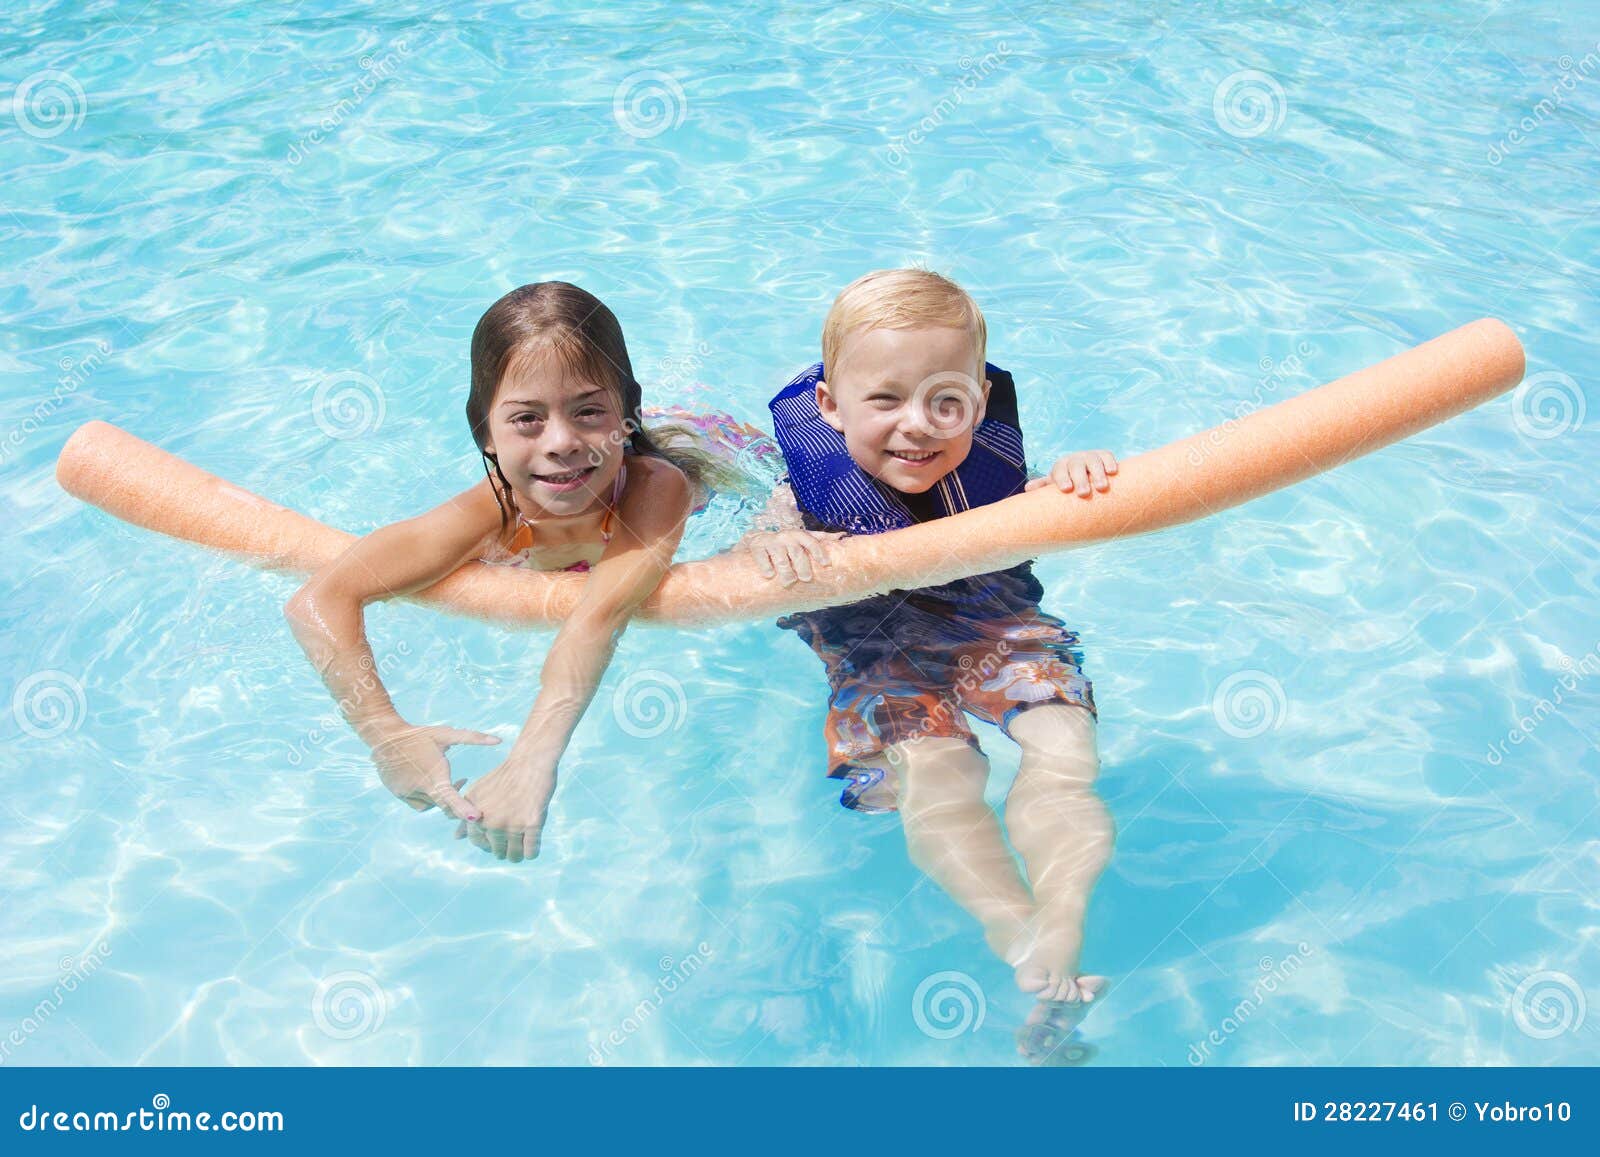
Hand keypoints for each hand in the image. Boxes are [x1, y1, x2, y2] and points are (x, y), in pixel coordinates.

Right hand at [368, 723, 499, 819]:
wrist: (386, 737)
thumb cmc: (420, 735)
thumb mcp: (446, 734)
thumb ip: (473, 737)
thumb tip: (498, 739)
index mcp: (434, 776)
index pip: (450, 797)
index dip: (463, 808)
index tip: (475, 817)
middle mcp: (420, 788)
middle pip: (443, 805)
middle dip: (455, 801)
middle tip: (461, 782)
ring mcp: (407, 793)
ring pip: (430, 805)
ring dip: (438, 797)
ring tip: (439, 778)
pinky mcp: (398, 794)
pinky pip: (417, 803)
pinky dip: (425, 797)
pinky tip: (425, 781)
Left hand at [456, 758, 557, 862]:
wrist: (530, 761)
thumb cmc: (505, 776)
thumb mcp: (479, 793)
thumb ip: (467, 815)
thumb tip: (456, 838)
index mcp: (474, 814)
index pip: (478, 843)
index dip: (489, 841)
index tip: (499, 832)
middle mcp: (489, 821)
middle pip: (496, 852)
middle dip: (506, 848)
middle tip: (515, 833)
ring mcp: (511, 824)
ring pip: (514, 857)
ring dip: (519, 853)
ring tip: (523, 840)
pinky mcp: (532, 824)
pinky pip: (531, 853)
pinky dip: (532, 851)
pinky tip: (533, 839)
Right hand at [743, 528, 845, 585]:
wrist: (757, 540)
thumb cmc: (785, 544)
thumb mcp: (802, 540)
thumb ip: (820, 539)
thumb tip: (843, 535)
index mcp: (799, 535)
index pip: (811, 542)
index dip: (819, 552)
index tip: (826, 564)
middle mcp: (785, 536)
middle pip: (796, 551)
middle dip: (802, 565)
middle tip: (806, 578)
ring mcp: (770, 541)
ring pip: (779, 555)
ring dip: (785, 569)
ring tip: (789, 581)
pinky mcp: (756, 546)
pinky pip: (761, 555)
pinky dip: (765, 565)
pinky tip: (769, 575)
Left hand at [1026, 450, 1117, 496]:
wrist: (1087, 472)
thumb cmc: (1068, 483)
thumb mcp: (1056, 485)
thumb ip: (1043, 486)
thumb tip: (1028, 488)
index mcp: (1061, 466)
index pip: (1059, 470)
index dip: (1062, 478)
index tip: (1066, 489)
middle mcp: (1075, 459)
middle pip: (1076, 465)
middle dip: (1080, 479)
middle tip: (1083, 494)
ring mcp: (1090, 456)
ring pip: (1093, 461)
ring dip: (1097, 473)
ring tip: (1101, 487)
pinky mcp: (1104, 456)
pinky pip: (1107, 456)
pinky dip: (1110, 462)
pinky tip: (1113, 472)